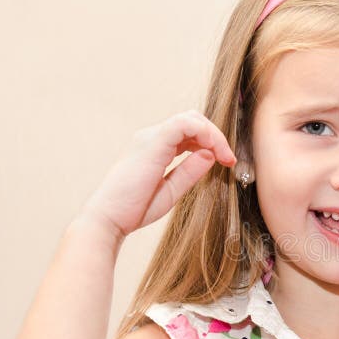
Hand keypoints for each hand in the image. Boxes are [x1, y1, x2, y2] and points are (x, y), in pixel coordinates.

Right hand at [79, 109, 236, 240]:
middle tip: (229, 159)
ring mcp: (151, 137)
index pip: (190, 131)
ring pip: (191, 118)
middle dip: (216, 136)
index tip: (228, 162)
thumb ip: (190, 171)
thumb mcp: (172, 190)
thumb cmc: (135, 209)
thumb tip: (210, 154)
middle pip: (193, 119)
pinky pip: (184, 124)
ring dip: (213, 134)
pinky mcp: (153, 142)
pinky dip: (204, 133)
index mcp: (156, 147)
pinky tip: (213, 150)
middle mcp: (152, 137)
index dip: (212, 142)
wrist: (109, 219)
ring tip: (224, 156)